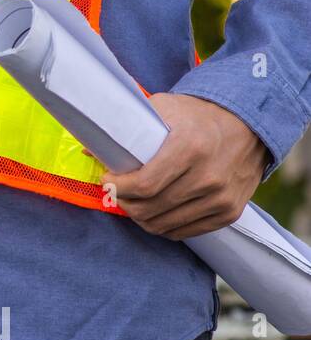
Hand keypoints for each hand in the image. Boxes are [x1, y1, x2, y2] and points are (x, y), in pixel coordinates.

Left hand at [102, 93, 268, 239]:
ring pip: (164, 225)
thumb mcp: (164, 107)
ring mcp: (222, 197)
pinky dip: (163, 226)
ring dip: (140, 218)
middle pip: (150, 209)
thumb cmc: (198, 115)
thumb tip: (90, 150)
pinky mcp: (230, 212)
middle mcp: (209, 176)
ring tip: (133, 203)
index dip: (118, 188)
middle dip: (124, 203)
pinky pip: (185, 232)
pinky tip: (154, 212)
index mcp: (190, 148)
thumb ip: (128, 126)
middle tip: (116, 193)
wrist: (249, 123)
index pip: (144, 185)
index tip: (107, 179)